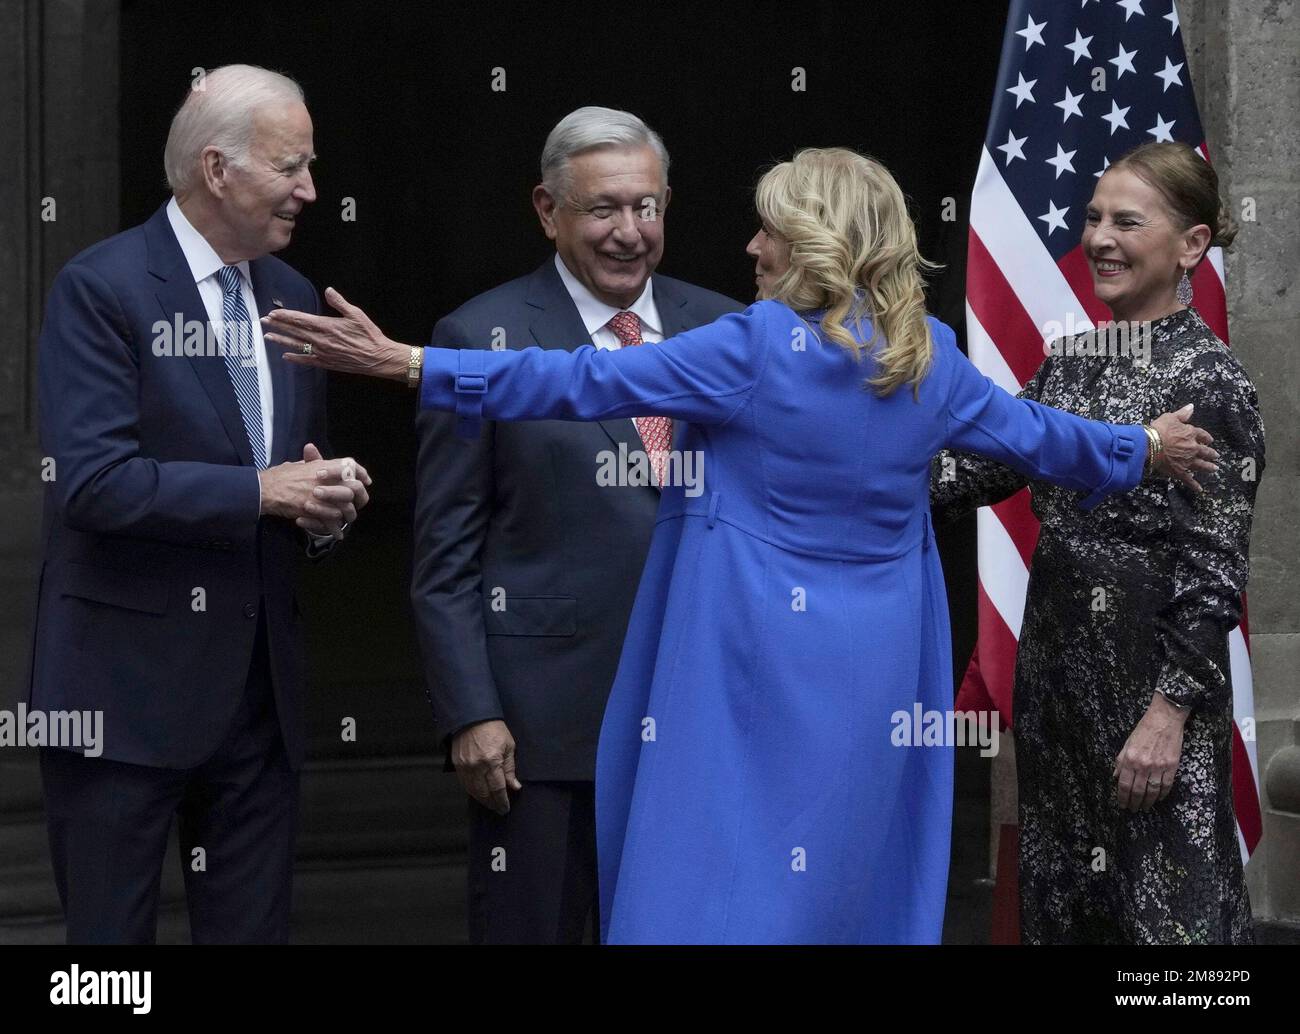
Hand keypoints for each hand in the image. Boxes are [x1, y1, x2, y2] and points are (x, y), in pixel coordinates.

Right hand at [258, 446, 371, 526]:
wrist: (266, 489)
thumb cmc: (280, 476)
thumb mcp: (299, 464)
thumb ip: (312, 461)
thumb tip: (315, 455)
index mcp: (324, 466)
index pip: (351, 466)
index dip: (361, 473)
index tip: (365, 481)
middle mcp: (326, 479)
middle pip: (354, 489)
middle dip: (357, 498)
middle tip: (356, 504)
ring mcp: (321, 496)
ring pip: (345, 508)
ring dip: (347, 516)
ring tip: (345, 520)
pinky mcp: (314, 510)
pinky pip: (331, 522)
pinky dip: (334, 529)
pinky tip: (337, 533)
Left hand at [262, 288, 410, 380]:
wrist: (378, 358)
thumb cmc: (369, 335)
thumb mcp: (357, 314)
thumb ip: (340, 303)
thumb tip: (329, 290)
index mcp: (327, 326)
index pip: (300, 319)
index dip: (285, 316)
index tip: (273, 313)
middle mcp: (321, 340)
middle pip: (294, 331)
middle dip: (278, 326)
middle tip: (263, 322)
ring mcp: (323, 353)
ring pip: (297, 345)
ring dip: (281, 341)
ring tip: (268, 337)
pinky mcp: (327, 362)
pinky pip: (307, 360)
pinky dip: (295, 358)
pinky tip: (285, 356)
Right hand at [450, 719, 522, 814]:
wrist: (472, 716)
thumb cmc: (493, 728)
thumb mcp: (508, 746)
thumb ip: (510, 768)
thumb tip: (514, 786)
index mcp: (492, 761)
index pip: (498, 788)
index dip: (502, 801)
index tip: (505, 808)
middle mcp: (476, 766)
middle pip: (484, 793)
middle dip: (492, 803)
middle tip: (499, 809)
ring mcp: (465, 766)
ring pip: (473, 791)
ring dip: (482, 800)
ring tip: (490, 803)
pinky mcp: (457, 764)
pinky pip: (464, 784)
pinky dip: (472, 791)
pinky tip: (479, 794)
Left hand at [1112, 692, 1187, 811]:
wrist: (1165, 718)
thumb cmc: (1144, 729)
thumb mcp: (1127, 743)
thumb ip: (1121, 761)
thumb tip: (1115, 777)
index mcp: (1130, 759)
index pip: (1124, 784)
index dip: (1123, 797)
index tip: (1122, 805)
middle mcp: (1143, 765)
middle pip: (1138, 790)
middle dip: (1134, 803)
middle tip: (1133, 809)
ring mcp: (1159, 766)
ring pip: (1153, 791)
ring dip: (1148, 802)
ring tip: (1144, 807)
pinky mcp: (1172, 766)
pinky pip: (1167, 785)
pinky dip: (1162, 795)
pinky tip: (1158, 799)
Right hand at [1151, 403, 1218, 493]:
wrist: (1150, 445)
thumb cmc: (1159, 430)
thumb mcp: (1170, 417)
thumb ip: (1182, 414)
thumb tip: (1191, 407)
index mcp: (1191, 434)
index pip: (1202, 435)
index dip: (1206, 438)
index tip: (1210, 440)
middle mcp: (1193, 448)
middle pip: (1205, 451)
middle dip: (1211, 454)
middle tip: (1216, 456)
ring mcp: (1187, 461)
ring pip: (1201, 465)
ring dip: (1208, 467)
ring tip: (1214, 469)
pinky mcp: (1180, 471)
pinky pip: (1188, 479)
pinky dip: (1194, 485)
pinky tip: (1199, 490)